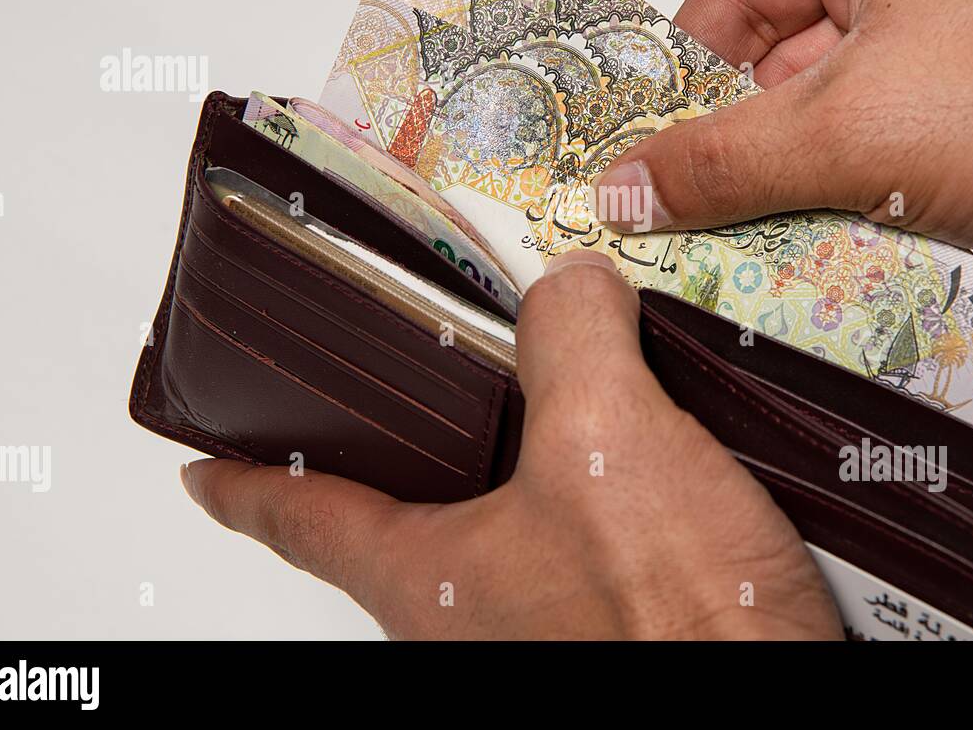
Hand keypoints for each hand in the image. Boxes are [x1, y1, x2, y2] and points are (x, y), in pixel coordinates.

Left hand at [181, 251, 842, 639]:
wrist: (772, 694)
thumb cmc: (664, 620)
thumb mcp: (603, 440)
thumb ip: (572, 338)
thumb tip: (572, 283)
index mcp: (427, 575)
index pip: (300, 519)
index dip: (245, 485)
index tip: (200, 468)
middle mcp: (472, 609)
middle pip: (402, 511)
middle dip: (402, 438)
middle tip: (413, 369)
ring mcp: (545, 620)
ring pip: (501, 518)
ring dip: (516, 449)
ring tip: (552, 377)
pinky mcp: (618, 618)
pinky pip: (584, 533)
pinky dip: (596, 477)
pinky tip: (651, 436)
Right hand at [595, 0, 972, 312]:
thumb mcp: (852, 131)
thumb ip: (723, 162)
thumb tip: (626, 189)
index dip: (673, 66)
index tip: (623, 137)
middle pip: (769, 61)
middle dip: (724, 142)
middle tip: (660, 205)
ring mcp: (940, 48)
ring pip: (812, 121)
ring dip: (773, 186)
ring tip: (716, 240)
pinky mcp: (960, 119)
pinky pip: (858, 159)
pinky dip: (823, 206)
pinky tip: (784, 252)